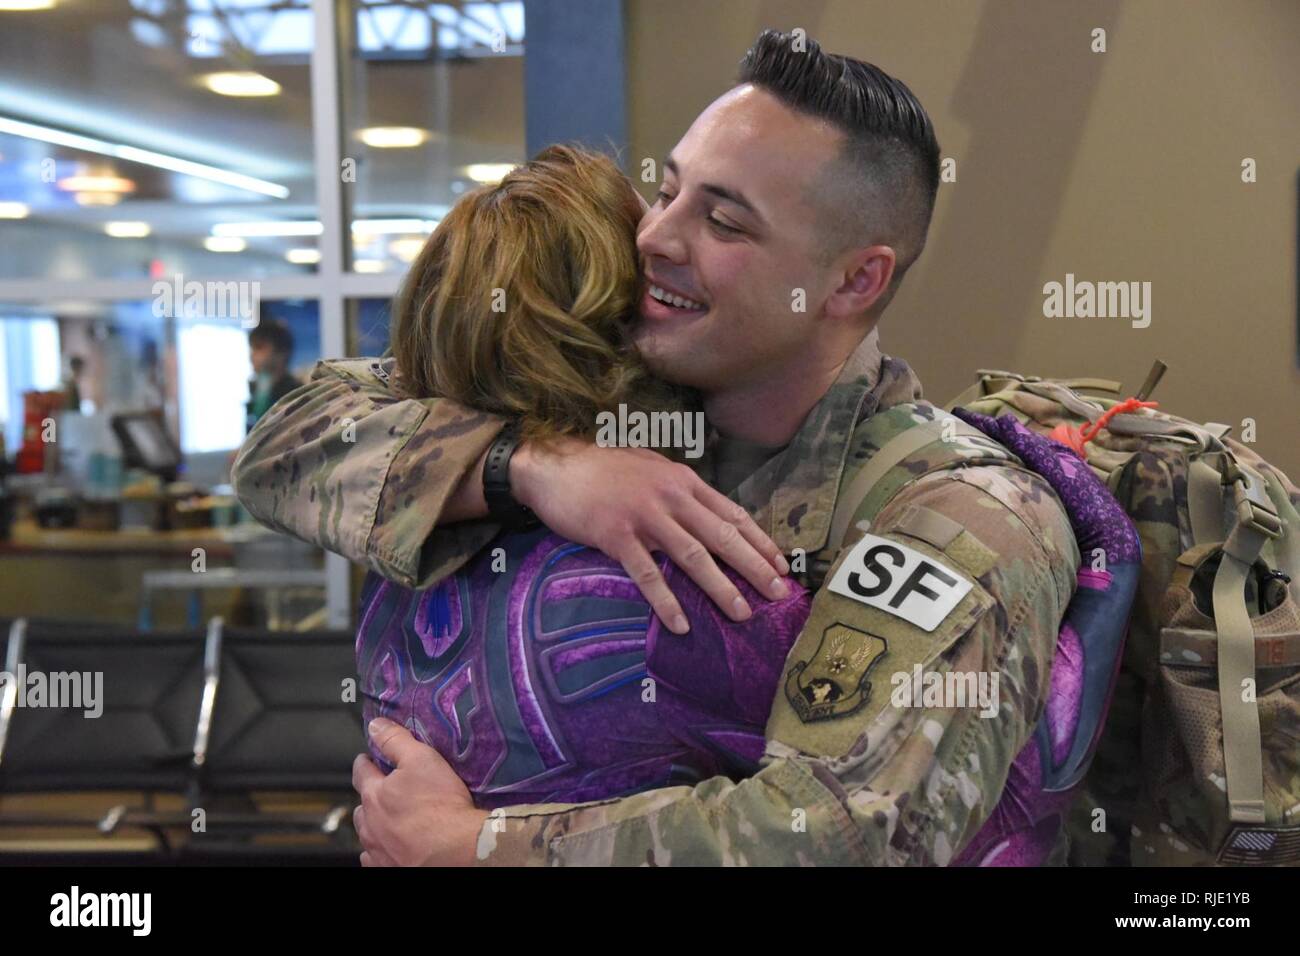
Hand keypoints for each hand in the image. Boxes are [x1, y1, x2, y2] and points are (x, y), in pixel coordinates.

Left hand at [352, 718, 488, 866]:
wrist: (456, 849)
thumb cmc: (441, 805)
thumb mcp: (422, 759)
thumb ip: (396, 741)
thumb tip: (376, 726)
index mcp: (375, 794)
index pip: (361, 772)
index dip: (364, 762)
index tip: (366, 758)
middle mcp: (371, 824)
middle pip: (361, 806)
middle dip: (369, 796)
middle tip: (380, 790)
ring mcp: (378, 849)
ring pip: (367, 833)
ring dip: (373, 824)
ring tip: (384, 819)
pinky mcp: (388, 867)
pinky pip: (374, 859)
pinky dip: (378, 851)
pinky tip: (387, 847)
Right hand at [511, 437, 789, 633]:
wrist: (554, 467)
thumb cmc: (603, 470)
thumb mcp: (651, 469)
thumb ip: (680, 490)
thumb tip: (710, 514)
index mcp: (683, 480)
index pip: (732, 513)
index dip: (759, 541)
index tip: (781, 565)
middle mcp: (671, 496)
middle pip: (722, 536)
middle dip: (755, 567)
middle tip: (779, 594)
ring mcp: (644, 516)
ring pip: (693, 556)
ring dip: (722, 588)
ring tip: (743, 614)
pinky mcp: (616, 536)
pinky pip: (647, 574)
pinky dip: (666, 601)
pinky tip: (680, 624)